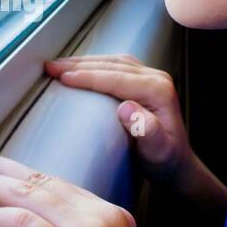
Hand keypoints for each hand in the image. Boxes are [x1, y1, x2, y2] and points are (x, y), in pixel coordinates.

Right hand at [44, 54, 226, 208]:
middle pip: (112, 65)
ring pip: (113, 61)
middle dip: (79, 65)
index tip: (63, 78)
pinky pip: (117, 65)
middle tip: (51, 67)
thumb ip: (146, 130)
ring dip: (84, 62)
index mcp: (158, 91)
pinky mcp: (145, 80)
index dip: (88, 77)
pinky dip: (95, 64)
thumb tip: (126, 107)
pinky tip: (78, 67)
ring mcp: (151, 77)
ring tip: (57, 65)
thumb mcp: (157, 152)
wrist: (176, 165)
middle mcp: (157, 78)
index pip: (116, 78)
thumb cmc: (164, 162)